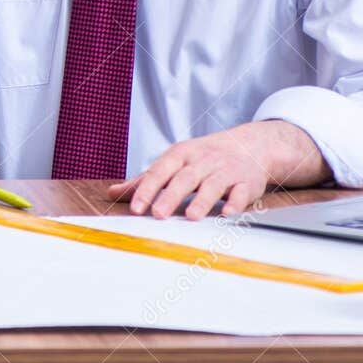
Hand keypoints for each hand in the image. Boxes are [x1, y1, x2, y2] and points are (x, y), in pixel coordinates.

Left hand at [105, 120, 329, 219]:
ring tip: (191, 217)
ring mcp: (225, 171)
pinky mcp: (247, 182)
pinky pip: (241, 192)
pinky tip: (228, 213)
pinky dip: (236, 203)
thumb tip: (112, 192)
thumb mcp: (174, 162)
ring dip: (202, 200)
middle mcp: (202, 161)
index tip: (135, 207)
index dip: (146, 189)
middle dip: (170, 196)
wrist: (250, 145)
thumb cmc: (204, 157)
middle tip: (157, 214)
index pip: (159, 171)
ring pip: (212, 185)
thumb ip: (145, 179)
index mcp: (180, 155)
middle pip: (184, 178)